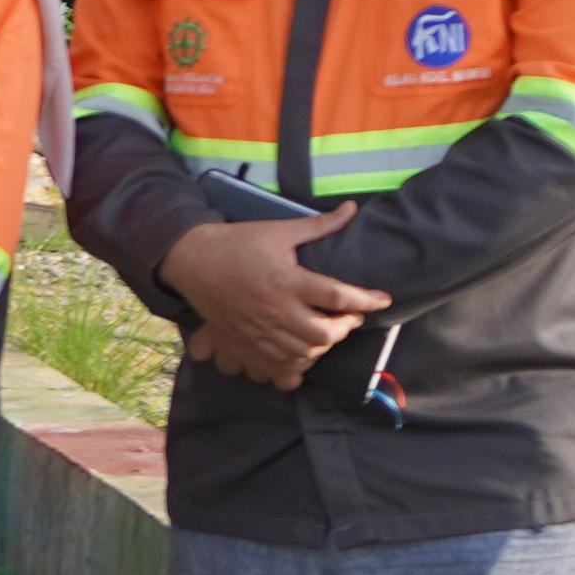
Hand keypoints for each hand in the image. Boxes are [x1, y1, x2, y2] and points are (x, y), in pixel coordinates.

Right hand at [161, 212, 391, 390]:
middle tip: (350, 318)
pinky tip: (302, 352)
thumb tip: (352, 209)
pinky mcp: (245, 342)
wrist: (192, 260)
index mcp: (287, 280)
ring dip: (323, 346)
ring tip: (328, 332)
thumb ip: (319, 226)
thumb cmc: (238, 242)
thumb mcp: (280, 230)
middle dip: (345, 328)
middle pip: (324, 334)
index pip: (337, 296)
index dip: (366, 300)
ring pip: (304, 353)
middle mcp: (276, 309)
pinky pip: (276, 366)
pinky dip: (296, 365)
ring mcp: (260, 330)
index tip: (382, 299)